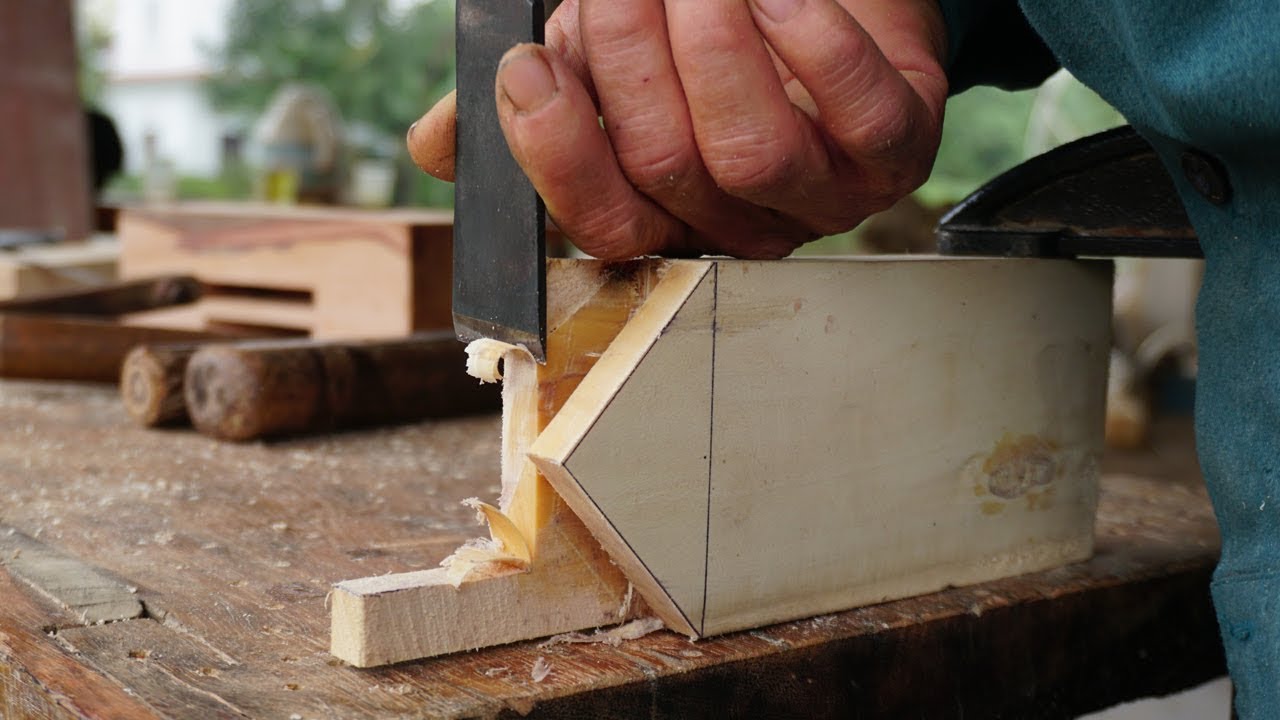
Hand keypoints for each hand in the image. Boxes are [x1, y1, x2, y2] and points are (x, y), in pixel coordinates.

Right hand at [408, 0, 947, 259]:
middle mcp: (742, 223)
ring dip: (710, 45)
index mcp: (667, 214)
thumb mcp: (609, 68)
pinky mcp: (899, 150)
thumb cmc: (713, 37)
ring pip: (748, 150)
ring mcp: (825, 197)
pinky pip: (855, 113)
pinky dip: (812, 44)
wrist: (832, 0)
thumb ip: (539, 100)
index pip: (600, 220)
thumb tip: (438, 145)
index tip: (525, 63)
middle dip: (628, 57)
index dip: (556, 150)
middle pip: (665, 166)